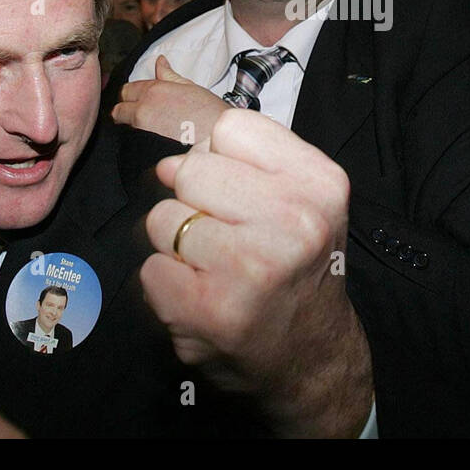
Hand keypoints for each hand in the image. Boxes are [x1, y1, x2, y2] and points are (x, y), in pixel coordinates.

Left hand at [112, 55, 229, 142]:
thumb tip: (160, 62)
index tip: (138, 100)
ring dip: (129, 125)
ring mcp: (142, 130)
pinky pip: (130, 142)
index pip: (127, 89)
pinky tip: (151, 142)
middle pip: (119, 108)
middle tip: (139, 115)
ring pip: (123, 125)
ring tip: (147, 129)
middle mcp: (144, 108)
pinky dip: (135, 141)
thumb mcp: (191, 88)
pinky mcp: (143, 149)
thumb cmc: (211, 115)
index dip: (132, 95)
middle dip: (125, 110)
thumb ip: (169, 75)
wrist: (219, 142)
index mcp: (155, 90)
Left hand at [140, 108, 372, 436]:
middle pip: (187, 170)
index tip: (231, 187)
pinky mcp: (210, 310)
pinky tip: (203, 298)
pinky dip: (166, 285)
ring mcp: (252, 267)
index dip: (215, 156)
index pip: (227, 128)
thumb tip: (162, 114)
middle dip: (192, 202)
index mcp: (319, 183)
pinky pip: (149, 268)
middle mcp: (295, 220)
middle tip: (228, 237)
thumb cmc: (297, 263)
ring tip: (215, 270)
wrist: (311, 355)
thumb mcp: (299, 193)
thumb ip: (243, 149)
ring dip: (175, 246)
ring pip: (160, 219)